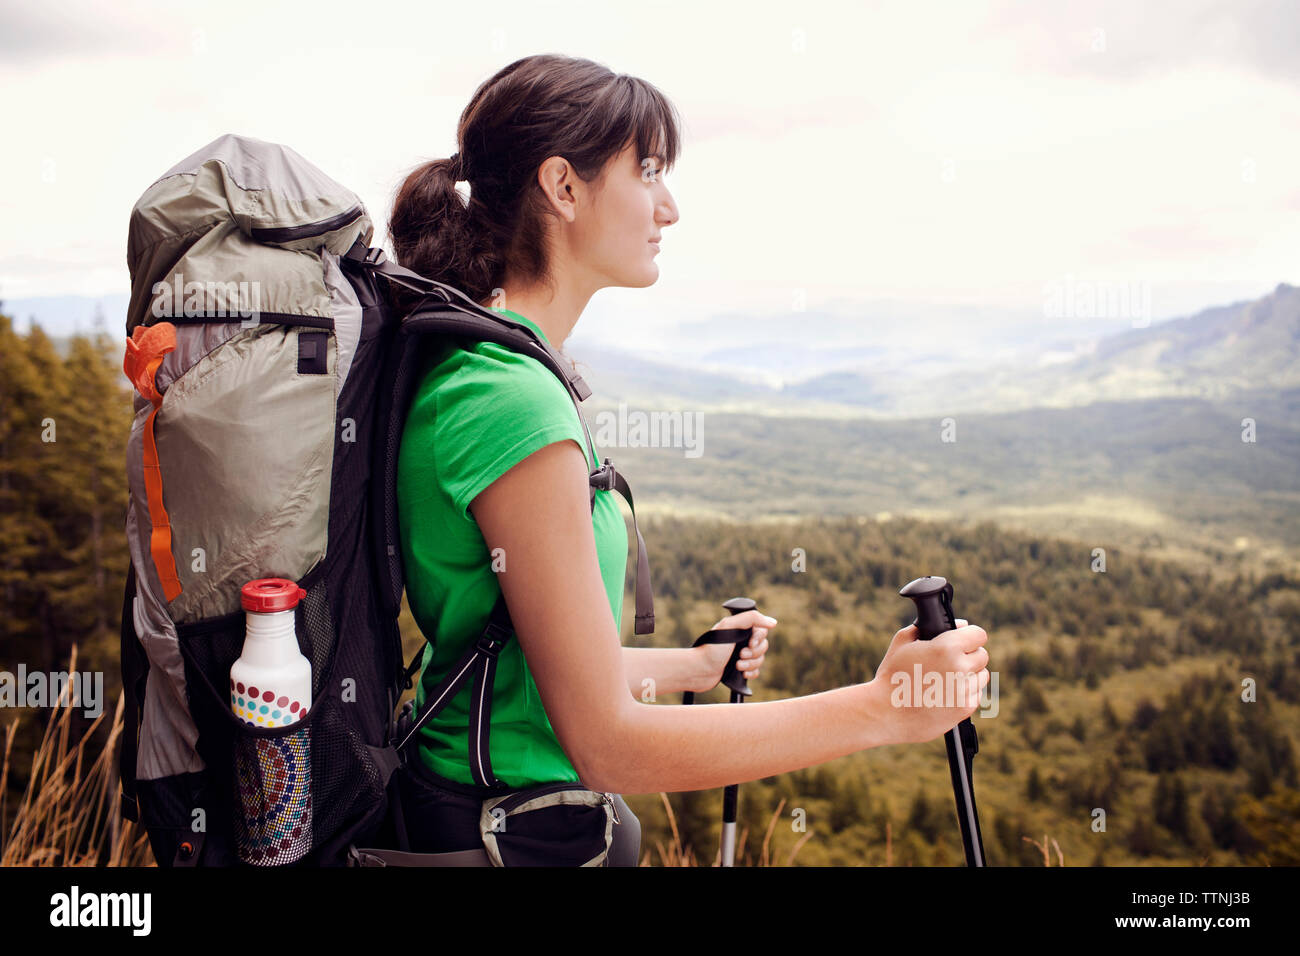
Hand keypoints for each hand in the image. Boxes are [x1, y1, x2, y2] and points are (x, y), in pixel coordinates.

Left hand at [694, 609, 774, 692]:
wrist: (700, 670)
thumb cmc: (712, 647)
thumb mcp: (730, 626)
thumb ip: (751, 618)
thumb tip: (773, 623)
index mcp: (740, 628)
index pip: (761, 631)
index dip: (759, 638)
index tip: (749, 643)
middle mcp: (741, 641)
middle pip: (763, 646)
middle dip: (754, 653)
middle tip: (740, 654)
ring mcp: (741, 655)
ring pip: (760, 659)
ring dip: (751, 664)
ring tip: (737, 665)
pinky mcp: (740, 669)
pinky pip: (756, 671)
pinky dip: (751, 673)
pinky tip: (741, 673)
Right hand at [862, 618, 988, 745]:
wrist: (885, 713)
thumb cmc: (891, 675)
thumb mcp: (902, 642)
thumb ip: (926, 627)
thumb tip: (956, 625)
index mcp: (946, 647)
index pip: (978, 634)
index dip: (970, 635)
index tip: (963, 639)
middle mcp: (959, 668)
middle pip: (982, 655)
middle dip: (969, 655)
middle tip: (952, 660)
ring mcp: (963, 690)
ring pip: (981, 676)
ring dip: (970, 675)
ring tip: (948, 678)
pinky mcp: (964, 709)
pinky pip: (976, 695)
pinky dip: (965, 693)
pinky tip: (947, 693)